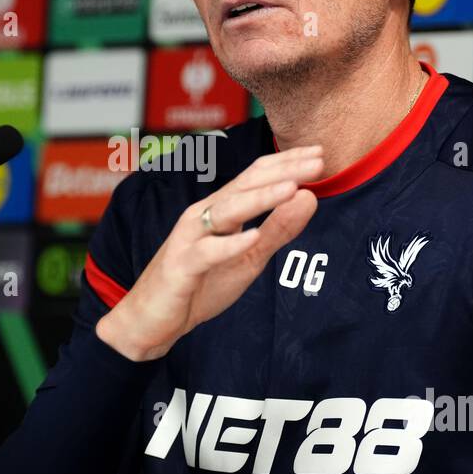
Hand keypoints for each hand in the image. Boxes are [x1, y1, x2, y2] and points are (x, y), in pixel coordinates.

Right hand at [96, 145, 321, 360]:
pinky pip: (206, 253)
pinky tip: (252, 237)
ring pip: (226, 211)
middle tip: (317, 162)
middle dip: (282, 173)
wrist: (152, 320)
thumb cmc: (200, 284)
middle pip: (245, 186)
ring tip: (291, 189)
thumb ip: (278, 229)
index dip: (287, 164)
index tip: (320, 153)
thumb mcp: (249, 257)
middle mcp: (203, 215)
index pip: (256, 177)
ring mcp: (190, 239)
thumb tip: (309, 197)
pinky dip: (229, 245)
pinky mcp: (181, 267)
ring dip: (260, 199)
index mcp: (220, 210)